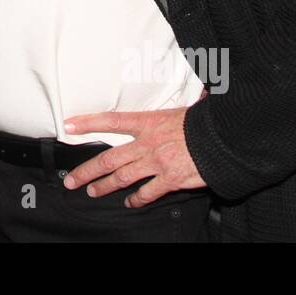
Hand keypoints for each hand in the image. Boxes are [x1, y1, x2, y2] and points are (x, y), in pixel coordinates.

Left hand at [60, 105, 205, 207]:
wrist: (227, 139)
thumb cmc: (207, 121)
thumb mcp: (186, 106)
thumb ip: (175, 105)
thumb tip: (191, 92)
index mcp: (149, 122)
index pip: (111, 121)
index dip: (87, 122)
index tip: (68, 125)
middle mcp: (148, 144)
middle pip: (109, 158)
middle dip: (87, 170)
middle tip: (71, 179)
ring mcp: (157, 163)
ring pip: (122, 177)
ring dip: (105, 186)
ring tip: (92, 191)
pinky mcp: (170, 180)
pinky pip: (147, 193)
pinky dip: (136, 199)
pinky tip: (130, 202)